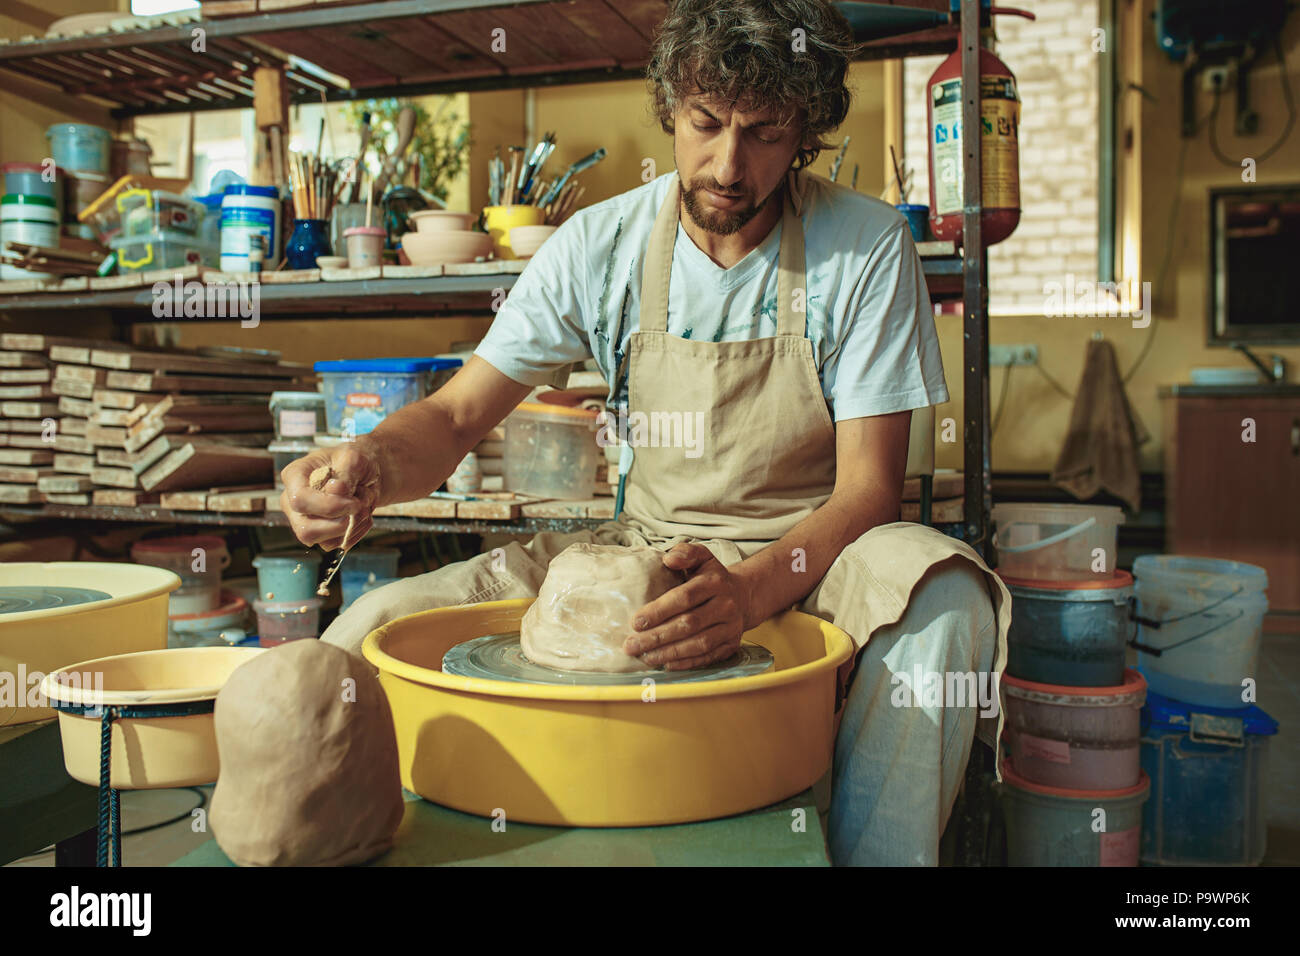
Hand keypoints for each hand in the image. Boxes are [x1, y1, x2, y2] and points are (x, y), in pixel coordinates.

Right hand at [280, 442, 380, 550]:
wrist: (365, 473)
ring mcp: (305, 521)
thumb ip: (345, 472)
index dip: (329, 506)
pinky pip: (338, 546)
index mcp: (294, 476)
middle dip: (340, 523)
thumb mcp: (354, 457)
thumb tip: (336, 490)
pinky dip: (357, 532)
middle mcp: (293, 502)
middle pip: (306, 530)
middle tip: (359, 505)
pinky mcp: (321, 534)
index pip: (299, 500)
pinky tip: (362, 514)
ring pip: (323, 542)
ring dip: (353, 525)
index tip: (354, 501)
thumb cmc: (353, 462)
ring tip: (363, 504)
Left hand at [623, 542, 750, 670]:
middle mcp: (726, 606)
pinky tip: (666, 664)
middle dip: (658, 637)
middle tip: (631, 645)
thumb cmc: (712, 577)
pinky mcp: (732, 644)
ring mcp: (731, 627)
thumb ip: (685, 553)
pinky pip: (707, 656)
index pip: (685, 598)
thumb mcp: (702, 557)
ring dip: (669, 653)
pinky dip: (686, 663)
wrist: (744, 595)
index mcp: (715, 582)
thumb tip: (668, 558)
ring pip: (698, 644)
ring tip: (645, 657)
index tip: (636, 622)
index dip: (659, 611)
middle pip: (689, 624)